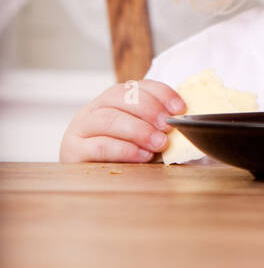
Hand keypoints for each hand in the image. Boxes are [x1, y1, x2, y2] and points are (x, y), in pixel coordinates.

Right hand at [59, 80, 186, 162]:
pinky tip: (142, 156)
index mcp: (111, 100)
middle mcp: (93, 109)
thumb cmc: (118, 157)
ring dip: (138, 129)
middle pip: (120, 97)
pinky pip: (99, 145)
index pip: (136, 86)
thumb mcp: (138, 138)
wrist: (83, 181)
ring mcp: (80, 128)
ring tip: (159, 143)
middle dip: (149, 109)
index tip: (180, 108)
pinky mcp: (73, 151)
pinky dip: (124, 149)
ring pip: (109, 118)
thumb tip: (185, 124)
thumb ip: (156, 128)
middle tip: (168, 126)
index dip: (160, 93)